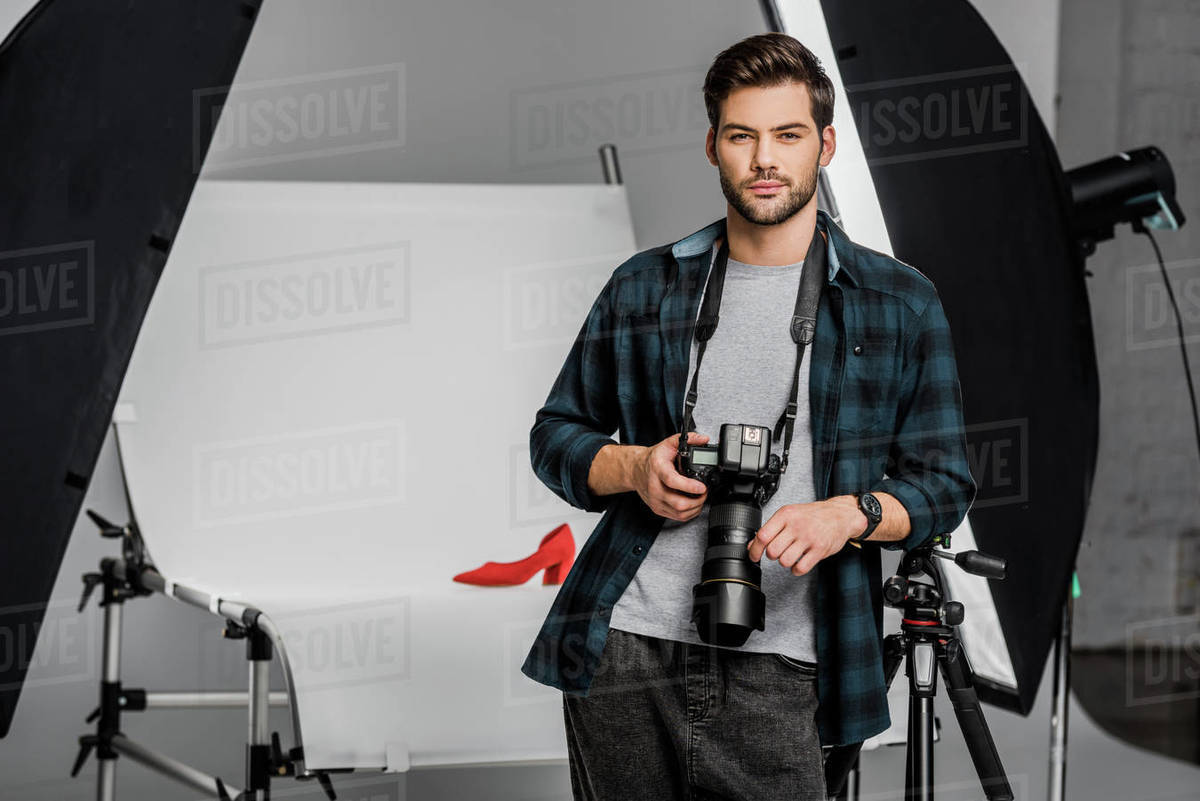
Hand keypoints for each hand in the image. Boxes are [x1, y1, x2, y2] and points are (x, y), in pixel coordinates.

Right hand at [631, 432, 709, 520]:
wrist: (636, 470)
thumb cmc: (653, 459)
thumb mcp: (669, 444)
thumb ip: (688, 439)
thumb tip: (703, 439)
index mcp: (658, 469)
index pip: (673, 481)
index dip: (689, 486)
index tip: (702, 487)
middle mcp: (655, 487)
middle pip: (678, 503)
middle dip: (698, 500)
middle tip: (704, 492)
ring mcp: (655, 500)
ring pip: (680, 513)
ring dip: (695, 508)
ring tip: (700, 498)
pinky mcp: (657, 509)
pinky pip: (677, 517)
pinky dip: (689, 513)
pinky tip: (692, 504)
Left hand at [747, 497, 866, 575]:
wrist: (840, 514)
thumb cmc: (812, 515)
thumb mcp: (789, 515)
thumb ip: (771, 529)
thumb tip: (752, 545)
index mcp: (785, 514)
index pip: (763, 535)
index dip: (754, 549)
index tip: (753, 556)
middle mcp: (797, 525)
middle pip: (772, 551)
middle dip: (772, 556)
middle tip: (778, 552)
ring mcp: (809, 537)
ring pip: (785, 561)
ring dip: (785, 562)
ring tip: (791, 555)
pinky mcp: (820, 549)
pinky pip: (801, 568)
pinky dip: (796, 569)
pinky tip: (799, 562)